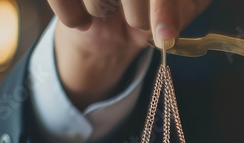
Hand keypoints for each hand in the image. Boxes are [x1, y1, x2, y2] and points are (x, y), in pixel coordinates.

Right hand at [47, 0, 211, 109]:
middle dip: (137, 14)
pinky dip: (72, 16)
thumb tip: (166, 35)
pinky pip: (62, 2)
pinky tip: (83, 20)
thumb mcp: (181, 11)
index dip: (162, 9)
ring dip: (101, 13)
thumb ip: (181, 15)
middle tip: (138, 25)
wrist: (115, 15)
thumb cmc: (158, 11)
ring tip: (108, 14)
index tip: (164, 38)